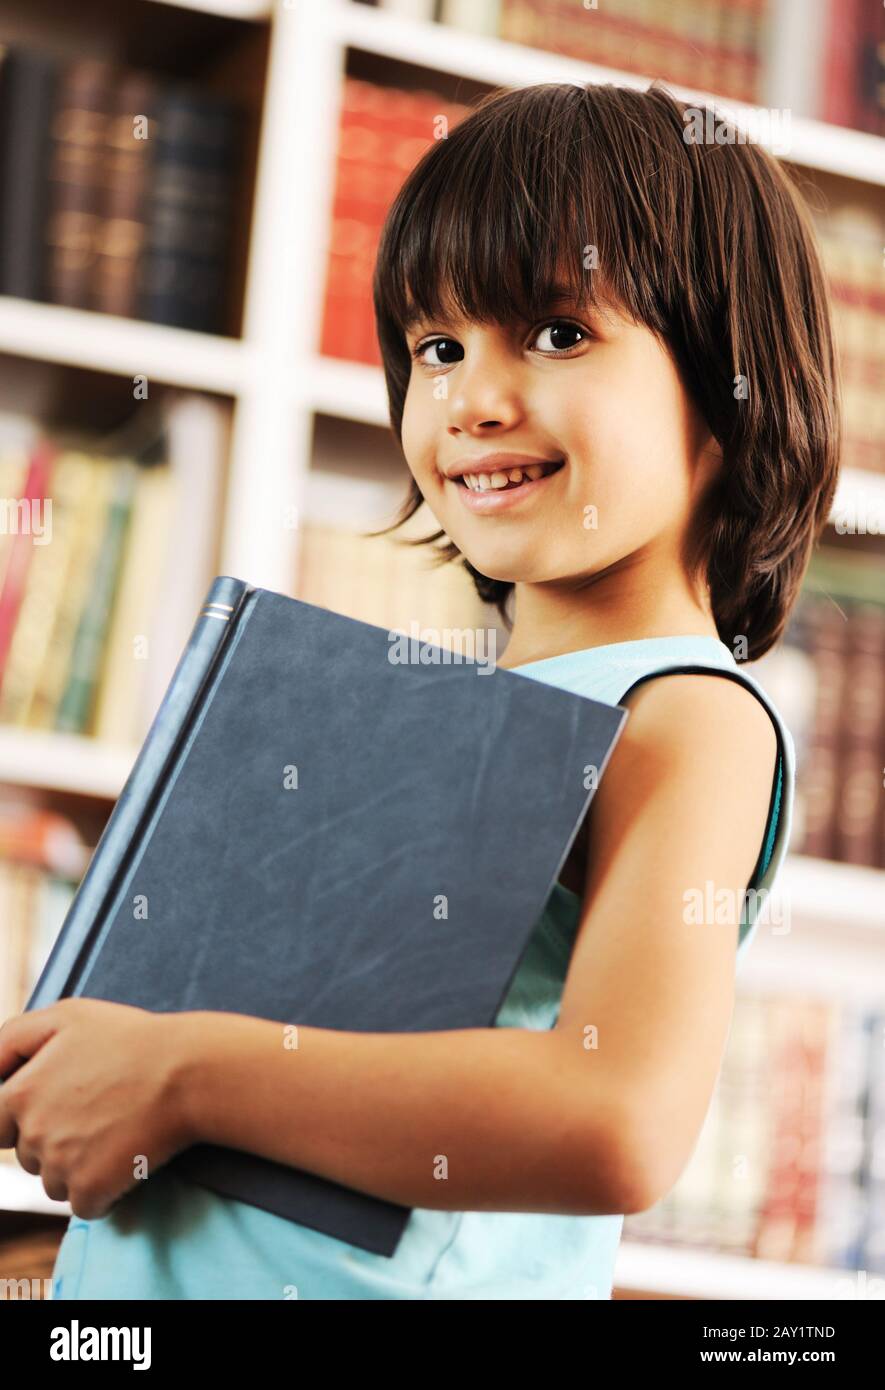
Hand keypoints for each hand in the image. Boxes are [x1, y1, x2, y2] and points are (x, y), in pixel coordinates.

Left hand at [0, 998, 195, 1219]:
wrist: (187, 1072)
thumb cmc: (130, 1039)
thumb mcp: (66, 1016)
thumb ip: (11, 1041)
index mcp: (20, 1094)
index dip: (28, 1116)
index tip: (63, 1106)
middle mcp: (34, 1133)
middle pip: (31, 1155)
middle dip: (58, 1139)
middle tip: (100, 1109)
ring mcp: (61, 1164)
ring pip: (55, 1182)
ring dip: (80, 1166)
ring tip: (117, 1130)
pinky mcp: (91, 1189)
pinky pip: (85, 1204)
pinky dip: (104, 1189)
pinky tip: (126, 1156)